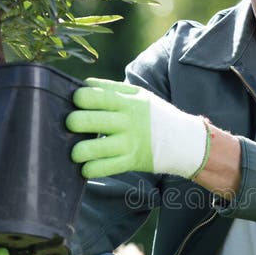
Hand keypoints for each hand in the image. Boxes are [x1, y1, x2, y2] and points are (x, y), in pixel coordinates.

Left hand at [66, 77, 209, 179]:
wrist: (184, 141)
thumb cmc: (156, 115)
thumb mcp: (139, 95)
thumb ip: (112, 89)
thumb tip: (84, 85)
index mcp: (126, 102)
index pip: (91, 96)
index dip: (78, 99)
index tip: (77, 103)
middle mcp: (126, 122)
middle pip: (85, 121)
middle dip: (71, 123)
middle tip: (72, 126)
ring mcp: (128, 144)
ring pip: (90, 149)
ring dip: (77, 150)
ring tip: (77, 151)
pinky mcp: (131, 162)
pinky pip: (102, 168)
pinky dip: (89, 169)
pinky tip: (87, 166)